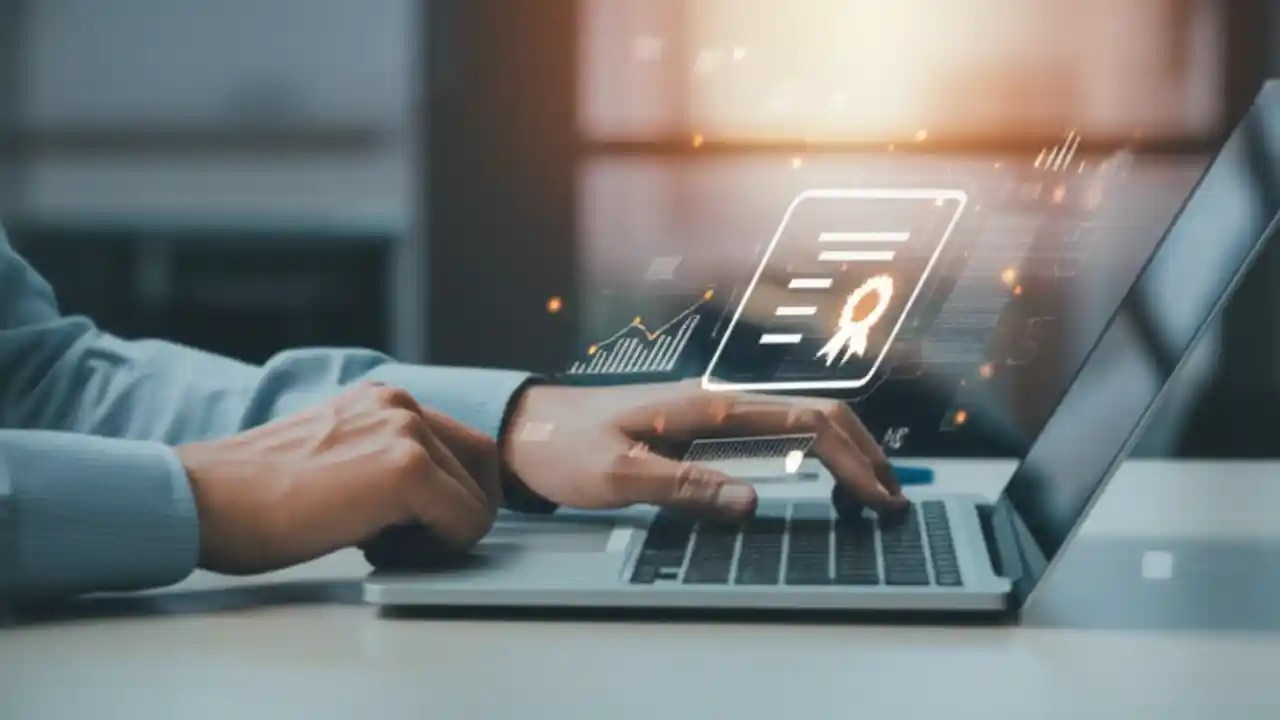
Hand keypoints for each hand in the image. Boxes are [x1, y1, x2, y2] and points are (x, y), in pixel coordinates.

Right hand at [177, 382, 499, 573]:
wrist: (199, 500)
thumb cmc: (252, 496)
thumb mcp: (333, 456)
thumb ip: (381, 459)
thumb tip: (434, 500)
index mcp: (383, 399)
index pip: (464, 447)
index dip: (451, 495)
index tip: (413, 524)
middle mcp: (400, 405)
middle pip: (484, 466)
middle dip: (463, 511)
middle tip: (410, 541)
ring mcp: (406, 432)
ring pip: (478, 499)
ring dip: (445, 534)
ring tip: (382, 543)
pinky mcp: (405, 471)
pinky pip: (467, 522)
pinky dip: (441, 549)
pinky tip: (380, 549)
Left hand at [502, 380, 904, 520]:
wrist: (531, 428)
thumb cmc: (567, 446)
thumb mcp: (618, 474)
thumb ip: (684, 487)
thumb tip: (750, 501)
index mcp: (708, 405)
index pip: (805, 422)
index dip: (852, 459)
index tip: (879, 496)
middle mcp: (720, 400)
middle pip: (817, 415)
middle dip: (864, 454)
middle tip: (894, 501)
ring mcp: (714, 412)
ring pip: (802, 421)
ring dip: (845, 452)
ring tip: (872, 493)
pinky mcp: (705, 427)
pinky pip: (776, 435)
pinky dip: (814, 455)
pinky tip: (824, 480)